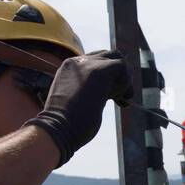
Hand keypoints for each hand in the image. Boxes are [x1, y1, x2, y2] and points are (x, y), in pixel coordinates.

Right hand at [26, 50, 133, 166]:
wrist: (58, 129)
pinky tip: (118, 100)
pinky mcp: (100, 71)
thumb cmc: (66, 125)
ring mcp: (87, 64)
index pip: (96, 61)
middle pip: (109, 55)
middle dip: (120, 75)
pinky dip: (126, 83)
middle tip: (120, 99)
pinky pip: (122, 66)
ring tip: (119, 100)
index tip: (113, 98)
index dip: (109, 77)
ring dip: (124, 80)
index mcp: (69, 68)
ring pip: (117, 58)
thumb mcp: (76, 102)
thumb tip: (107, 93)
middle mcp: (77, 62)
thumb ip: (89, 91)